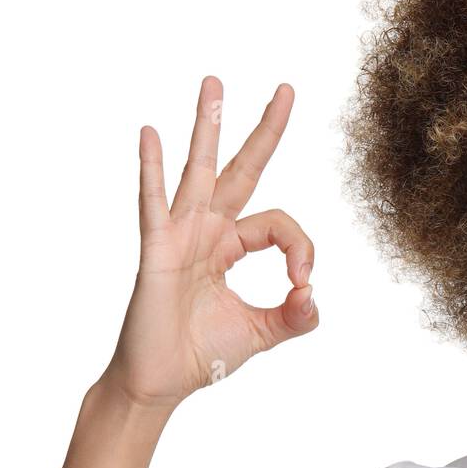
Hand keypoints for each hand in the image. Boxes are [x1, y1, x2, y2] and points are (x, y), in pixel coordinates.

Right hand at [99, 76, 316, 410]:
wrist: (160, 383)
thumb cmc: (201, 354)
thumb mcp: (263, 333)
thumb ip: (295, 316)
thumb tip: (314, 297)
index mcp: (230, 246)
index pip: (279, 223)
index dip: (301, 248)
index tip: (302, 285)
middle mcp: (206, 231)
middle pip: (242, 170)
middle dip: (264, 130)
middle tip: (287, 89)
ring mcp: (179, 236)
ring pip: (199, 172)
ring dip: (207, 127)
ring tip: (215, 83)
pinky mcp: (155, 252)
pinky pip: (154, 205)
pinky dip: (153, 170)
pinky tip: (152, 134)